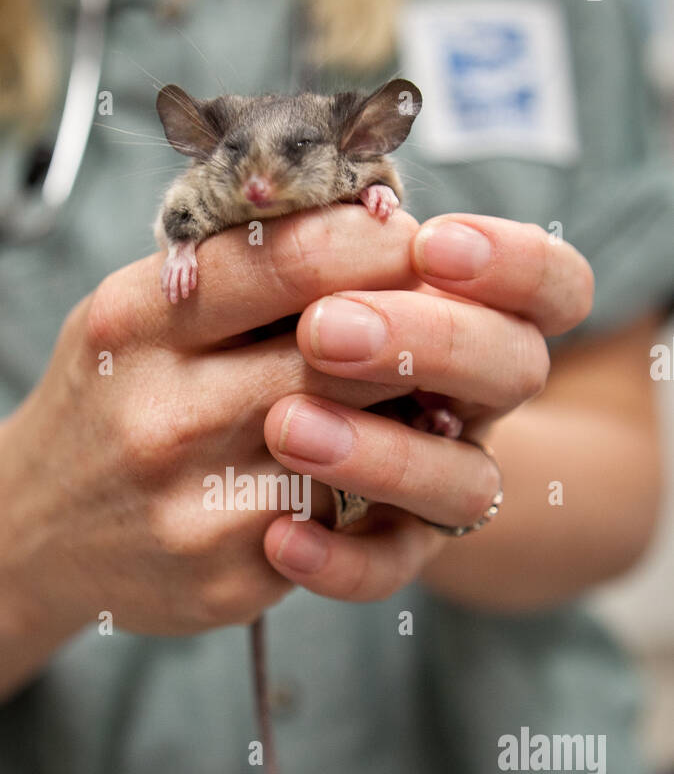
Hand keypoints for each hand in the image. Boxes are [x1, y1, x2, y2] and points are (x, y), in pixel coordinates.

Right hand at [0, 207, 443, 635]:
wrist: (27, 533)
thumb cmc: (103, 398)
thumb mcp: (130, 312)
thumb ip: (228, 269)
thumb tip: (367, 216)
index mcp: (133, 325)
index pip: (286, 260)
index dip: (373, 241)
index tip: (411, 236)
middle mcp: (161, 418)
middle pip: (342, 354)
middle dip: (410, 328)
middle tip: (444, 313)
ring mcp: (195, 510)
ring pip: (356, 446)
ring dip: (402, 415)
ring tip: (414, 391)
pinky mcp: (226, 584)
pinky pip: (337, 527)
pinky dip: (362, 491)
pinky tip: (359, 469)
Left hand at [261, 214, 593, 600]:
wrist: (221, 448)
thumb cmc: (266, 327)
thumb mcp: (290, 272)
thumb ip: (315, 237)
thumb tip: (314, 204)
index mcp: (479, 312)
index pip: (552, 285)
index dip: (513, 265)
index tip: (431, 244)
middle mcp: (479, 399)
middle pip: (514, 370)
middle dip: (430, 342)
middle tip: (324, 329)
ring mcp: (443, 478)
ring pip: (463, 482)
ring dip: (383, 454)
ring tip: (287, 428)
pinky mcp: (392, 549)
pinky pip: (388, 568)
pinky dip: (339, 561)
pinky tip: (278, 537)